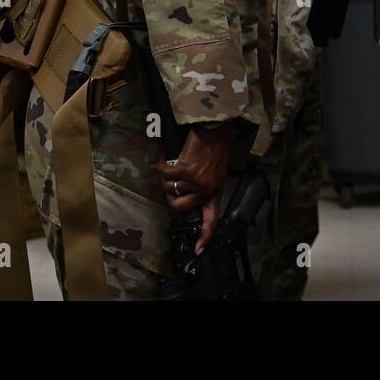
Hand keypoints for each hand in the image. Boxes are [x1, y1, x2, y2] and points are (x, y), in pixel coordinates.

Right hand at [158, 122, 232, 251]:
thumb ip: (205, 186)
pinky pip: (164, 174)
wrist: (215, 129)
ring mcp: (195, 181)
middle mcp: (206, 189)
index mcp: (215, 191)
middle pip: (178, 206)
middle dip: (169, 194)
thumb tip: (187, 194)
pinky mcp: (185, 170)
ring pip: (168, 188)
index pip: (211, 219)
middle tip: (170, 182)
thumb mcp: (216, 171)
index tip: (197, 250)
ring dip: (167, 176)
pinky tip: (168, 158)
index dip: (204, 236)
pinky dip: (163, 165)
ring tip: (174, 163)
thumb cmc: (215, 147)